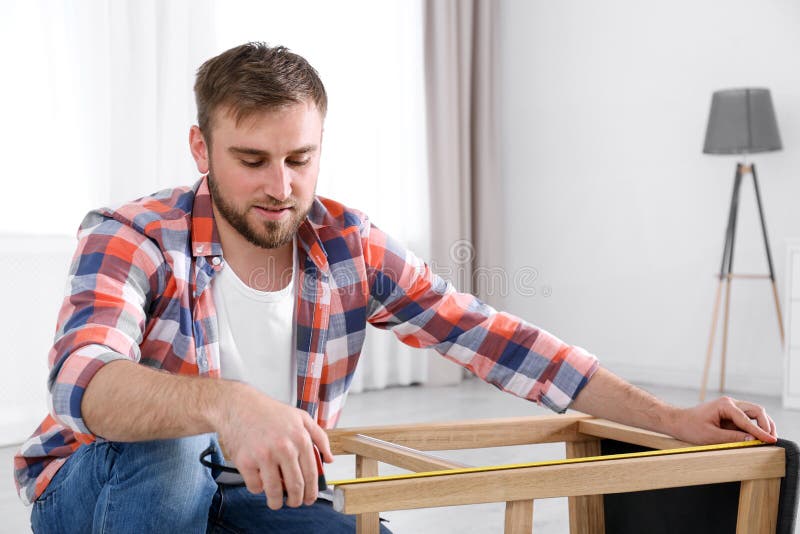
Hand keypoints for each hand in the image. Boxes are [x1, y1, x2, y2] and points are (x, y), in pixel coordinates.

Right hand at [213, 382, 333, 509]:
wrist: (239, 406)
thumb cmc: (270, 412)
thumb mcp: (301, 417)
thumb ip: (319, 437)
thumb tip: (330, 459)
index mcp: (300, 438)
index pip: (311, 474)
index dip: (312, 491)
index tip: (310, 499)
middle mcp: (284, 448)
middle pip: (295, 486)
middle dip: (296, 501)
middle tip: (294, 503)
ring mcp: (264, 455)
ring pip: (274, 491)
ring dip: (276, 502)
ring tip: (276, 502)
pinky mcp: (245, 461)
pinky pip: (255, 486)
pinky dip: (258, 489)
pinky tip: (259, 482)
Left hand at [669, 396, 777, 444]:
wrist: (678, 421)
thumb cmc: (690, 427)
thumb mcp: (711, 436)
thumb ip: (732, 437)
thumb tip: (751, 440)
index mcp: (725, 405)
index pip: (748, 419)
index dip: (760, 432)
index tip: (771, 441)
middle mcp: (730, 403)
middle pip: (757, 411)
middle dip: (766, 425)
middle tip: (771, 439)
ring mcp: (731, 408)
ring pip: (755, 413)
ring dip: (762, 425)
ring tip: (767, 439)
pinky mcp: (730, 414)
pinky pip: (747, 419)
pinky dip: (755, 426)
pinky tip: (757, 437)